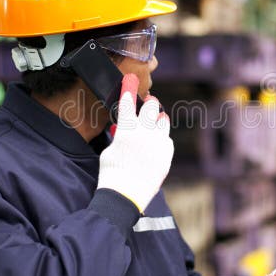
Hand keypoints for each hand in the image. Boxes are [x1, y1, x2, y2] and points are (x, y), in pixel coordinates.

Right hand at [97, 74, 173, 212]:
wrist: (126, 196)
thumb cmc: (112, 174)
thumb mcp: (108, 151)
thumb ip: (118, 137)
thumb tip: (122, 129)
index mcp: (126, 131)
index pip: (126, 104)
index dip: (127, 90)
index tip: (130, 79)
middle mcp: (144, 133)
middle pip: (151, 107)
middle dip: (148, 103)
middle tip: (147, 102)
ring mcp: (158, 143)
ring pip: (163, 121)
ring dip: (157, 119)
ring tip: (153, 122)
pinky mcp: (167, 154)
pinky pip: (167, 139)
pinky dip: (161, 138)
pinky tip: (156, 142)